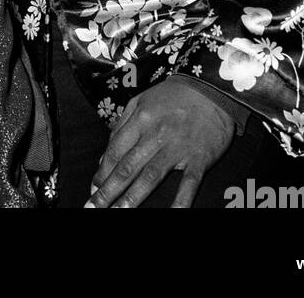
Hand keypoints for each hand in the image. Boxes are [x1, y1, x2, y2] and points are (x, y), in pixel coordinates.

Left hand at [87, 77, 234, 208]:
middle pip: (127, 167)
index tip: (93, 188)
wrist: (210, 89)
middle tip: (94, 207)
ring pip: (150, 177)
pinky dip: (180, 201)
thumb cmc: (172, 96)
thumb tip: (105, 157)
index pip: (115, 151)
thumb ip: (121, 127)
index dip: (102, 172)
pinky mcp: (199, 159)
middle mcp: (155, 135)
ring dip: (132, 198)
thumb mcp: (141, 101)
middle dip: (109, 190)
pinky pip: (188, 184)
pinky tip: (172, 213)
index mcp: (140, 120)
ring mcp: (177, 148)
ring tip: (118, 212)